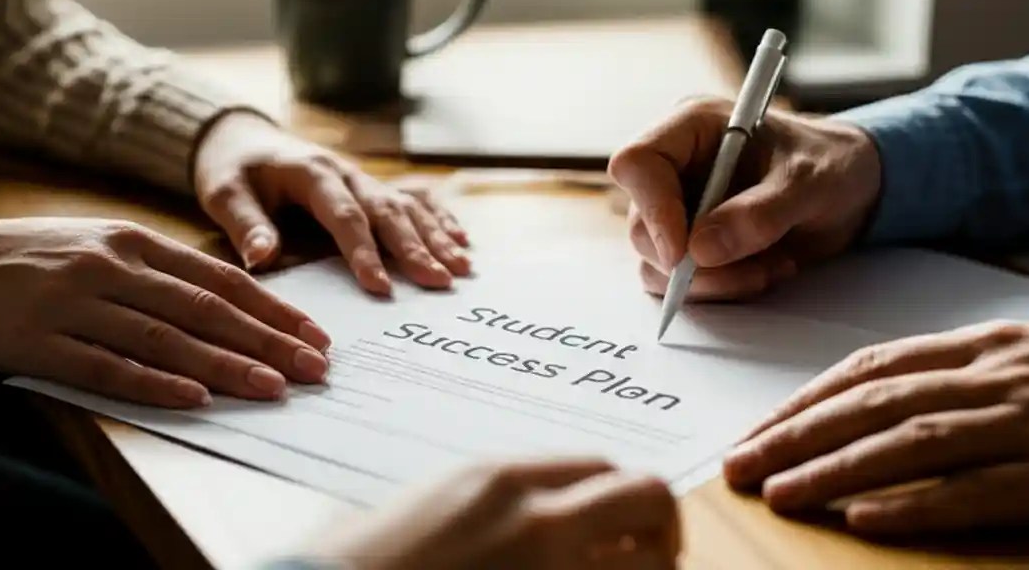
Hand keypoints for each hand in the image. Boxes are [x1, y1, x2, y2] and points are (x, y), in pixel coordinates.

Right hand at [0, 218, 331, 407]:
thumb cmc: (39, 259)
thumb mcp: (104, 246)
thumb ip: (162, 271)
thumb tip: (233, 307)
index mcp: (134, 242)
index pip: (220, 279)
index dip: (272, 309)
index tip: (315, 334)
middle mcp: (112, 268)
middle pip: (205, 309)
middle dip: (267, 341)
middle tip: (315, 368)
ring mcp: (75, 304)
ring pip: (165, 338)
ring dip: (224, 366)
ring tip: (273, 388)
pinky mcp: (39, 342)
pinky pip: (106, 366)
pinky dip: (153, 382)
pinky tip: (194, 398)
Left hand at [194, 112, 469, 295]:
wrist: (242, 139)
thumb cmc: (232, 170)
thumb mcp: (224, 193)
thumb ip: (245, 224)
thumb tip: (261, 259)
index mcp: (312, 173)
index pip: (344, 215)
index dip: (364, 251)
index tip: (380, 287)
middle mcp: (346, 173)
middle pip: (387, 211)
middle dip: (416, 247)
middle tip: (440, 281)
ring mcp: (363, 179)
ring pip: (406, 207)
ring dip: (436, 237)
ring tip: (462, 268)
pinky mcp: (370, 187)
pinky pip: (411, 200)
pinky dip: (438, 219)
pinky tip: (462, 240)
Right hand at [310, 459, 679, 569]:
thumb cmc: (364, 562)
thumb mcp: (433, 503)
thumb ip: (495, 497)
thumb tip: (542, 506)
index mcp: (503, 480)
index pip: (606, 468)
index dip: (623, 497)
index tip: (625, 521)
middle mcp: (538, 522)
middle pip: (650, 499)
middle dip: (664, 528)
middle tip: (655, 553)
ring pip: (651, 565)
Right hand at [608, 99, 879, 299]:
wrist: (852, 188)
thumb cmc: (831, 164)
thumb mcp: (809, 182)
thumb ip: (759, 214)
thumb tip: (700, 250)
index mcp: (691, 127)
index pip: (638, 164)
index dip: (652, 210)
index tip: (684, 253)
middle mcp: (675, 167)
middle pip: (640, 224)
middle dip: (691, 262)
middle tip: (751, 270)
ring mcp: (678, 208)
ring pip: (656, 263)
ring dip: (712, 282)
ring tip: (769, 268)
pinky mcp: (689, 244)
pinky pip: (679, 283)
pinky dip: (720, 289)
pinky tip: (762, 272)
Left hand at [723, 321, 1028, 534]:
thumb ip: (961, 373)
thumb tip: (882, 403)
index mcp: (984, 346)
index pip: (870, 367)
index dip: (807, 397)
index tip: (759, 425)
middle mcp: (996, 378)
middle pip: (873, 404)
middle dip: (796, 433)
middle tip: (738, 463)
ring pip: (909, 443)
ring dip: (834, 469)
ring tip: (779, 493)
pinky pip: (978, 491)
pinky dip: (917, 505)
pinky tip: (866, 518)